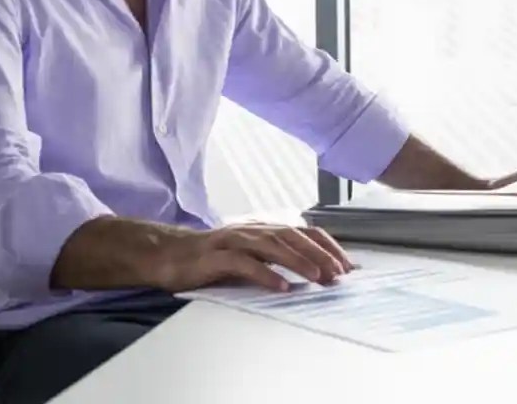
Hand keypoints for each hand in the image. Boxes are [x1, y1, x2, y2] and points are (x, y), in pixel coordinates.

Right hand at [153, 223, 353, 292]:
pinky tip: (282, 287)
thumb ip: (276, 262)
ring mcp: (235, 241)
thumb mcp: (250, 257)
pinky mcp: (217, 256)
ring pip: (274, 246)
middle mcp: (254, 230)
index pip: (305, 232)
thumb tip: (313, 274)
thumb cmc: (212, 260)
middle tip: (340, 273)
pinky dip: (266, 275)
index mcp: (265, 230)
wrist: (169, 255)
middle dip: (320, 254)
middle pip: (294, 236)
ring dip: (299, 261)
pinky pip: (246, 264)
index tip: (348, 265)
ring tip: (319, 277)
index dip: (328, 246)